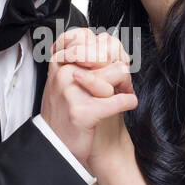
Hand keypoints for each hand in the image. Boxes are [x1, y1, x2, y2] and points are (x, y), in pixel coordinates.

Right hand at [39, 29, 135, 170]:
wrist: (55, 146)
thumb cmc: (65, 112)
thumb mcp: (67, 80)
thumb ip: (84, 60)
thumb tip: (110, 42)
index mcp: (60, 63)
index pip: (90, 38)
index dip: (107, 49)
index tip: (111, 62)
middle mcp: (64, 74)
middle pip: (108, 55)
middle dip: (120, 69)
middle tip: (122, 82)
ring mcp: (72, 92)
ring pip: (117, 73)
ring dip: (125, 86)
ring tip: (124, 94)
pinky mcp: (84, 112)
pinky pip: (119, 99)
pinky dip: (128, 101)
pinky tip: (128, 103)